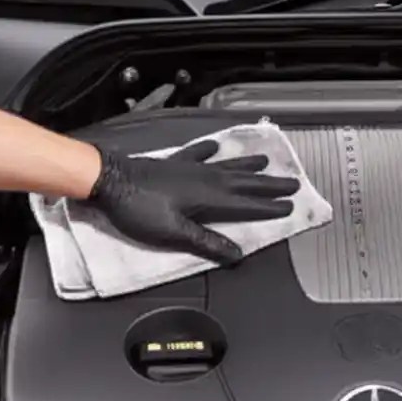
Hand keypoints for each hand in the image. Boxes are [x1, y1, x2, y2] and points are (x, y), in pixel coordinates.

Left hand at [86, 138, 299, 263]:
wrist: (108, 180)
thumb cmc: (139, 209)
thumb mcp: (174, 233)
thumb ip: (206, 243)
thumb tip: (237, 254)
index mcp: (208, 198)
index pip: (246, 205)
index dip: (269, 207)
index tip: (290, 206)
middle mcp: (205, 179)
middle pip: (244, 182)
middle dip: (268, 185)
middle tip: (292, 182)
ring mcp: (189, 168)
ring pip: (226, 166)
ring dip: (247, 165)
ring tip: (265, 160)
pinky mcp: (173, 163)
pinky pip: (198, 154)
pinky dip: (209, 150)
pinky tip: (215, 146)